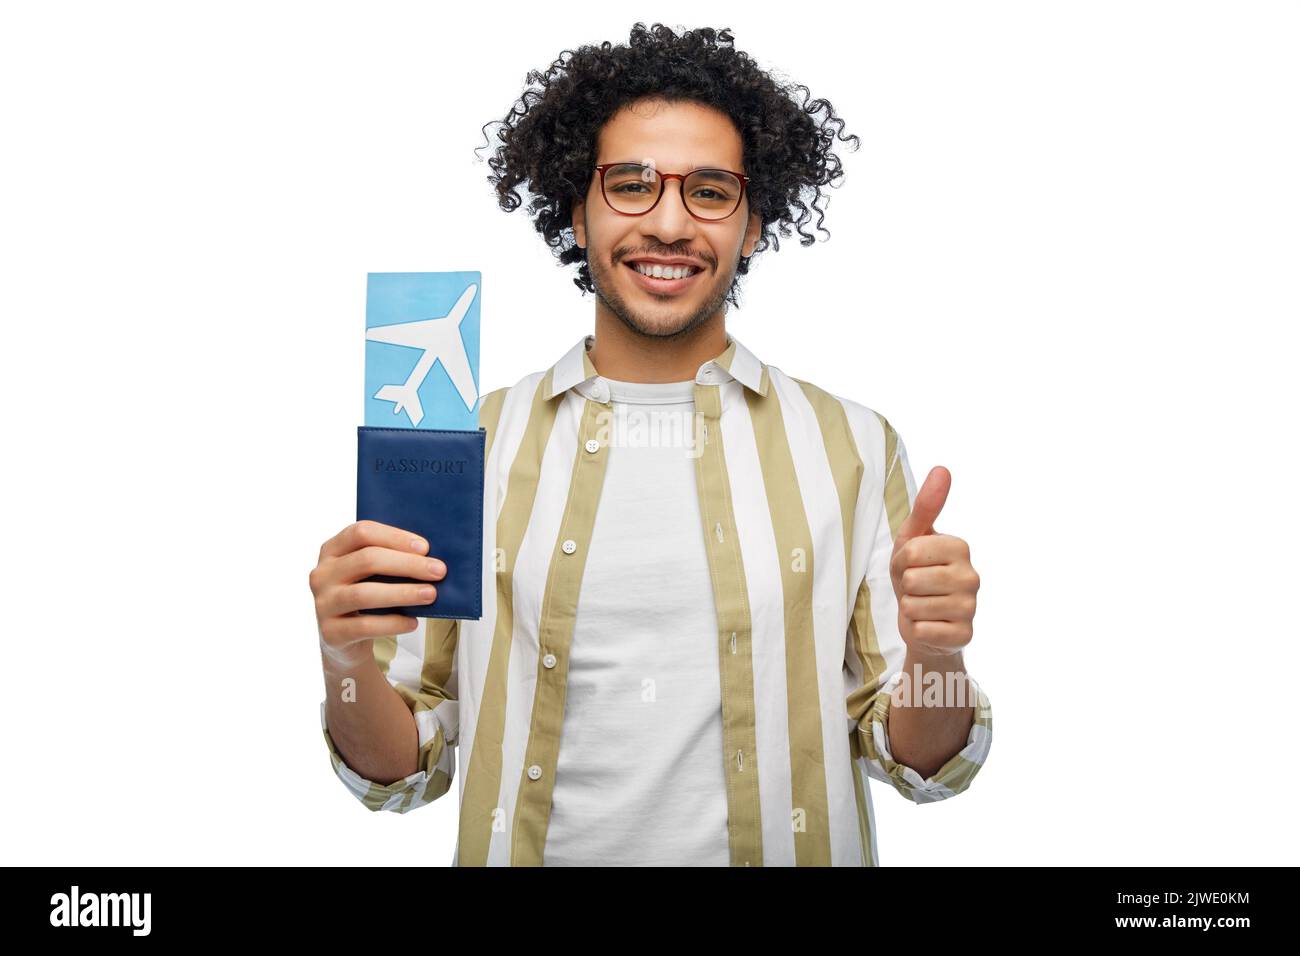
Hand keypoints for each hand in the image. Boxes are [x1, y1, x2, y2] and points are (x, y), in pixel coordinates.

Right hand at [309, 520, 446, 667]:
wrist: (343, 639)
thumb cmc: (366, 594)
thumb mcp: (371, 573)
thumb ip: (390, 559)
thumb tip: (432, 556)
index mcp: (332, 550)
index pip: (361, 532)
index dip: (395, 537)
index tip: (425, 547)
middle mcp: (322, 574)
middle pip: (366, 560)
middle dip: (408, 564)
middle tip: (439, 571)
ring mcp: (323, 604)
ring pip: (364, 594)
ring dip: (403, 592)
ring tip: (431, 594)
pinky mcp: (330, 632)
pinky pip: (364, 626)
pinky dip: (392, 623)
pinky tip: (413, 622)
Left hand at [889, 466, 979, 656]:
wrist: (925, 620)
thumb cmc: (917, 574)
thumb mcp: (914, 538)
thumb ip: (926, 506)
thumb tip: (942, 468)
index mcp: (960, 547)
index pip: (910, 552)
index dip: (901, 562)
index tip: (912, 565)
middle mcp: (972, 576)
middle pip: (911, 579)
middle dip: (904, 586)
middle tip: (916, 588)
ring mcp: (971, 607)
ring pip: (913, 605)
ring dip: (910, 608)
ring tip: (922, 605)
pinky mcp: (963, 635)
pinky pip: (921, 629)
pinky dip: (916, 629)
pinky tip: (929, 625)